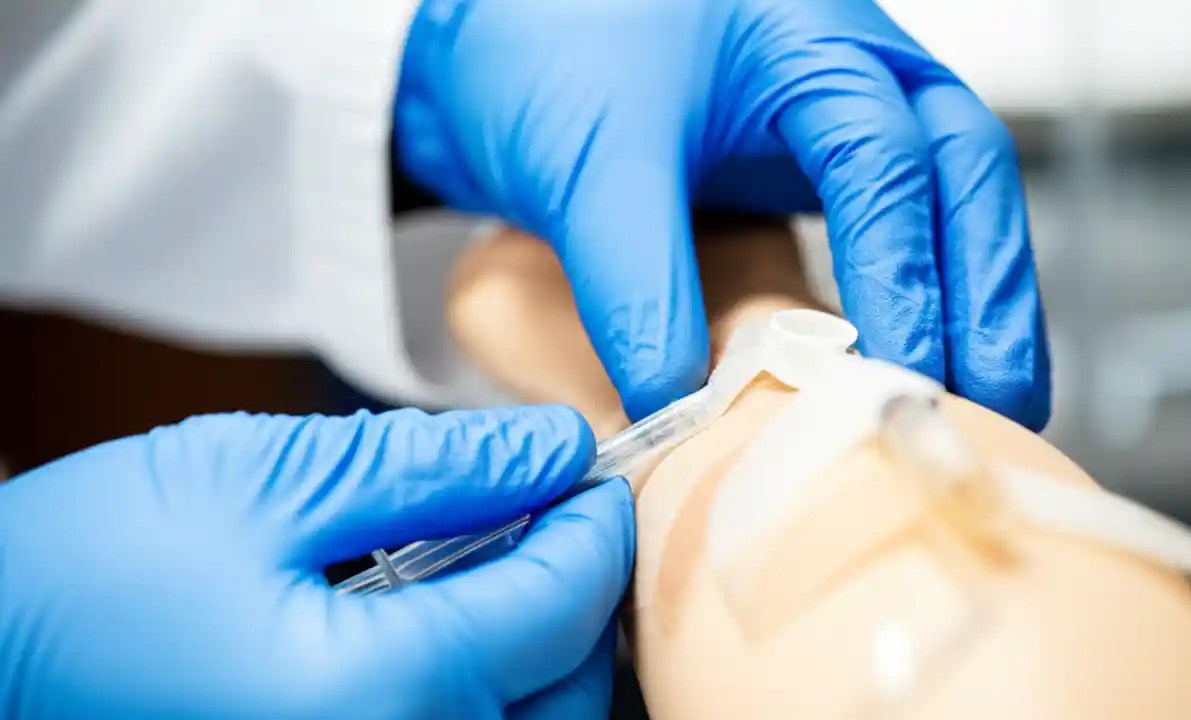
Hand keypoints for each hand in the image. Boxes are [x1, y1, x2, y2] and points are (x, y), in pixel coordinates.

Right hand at [0, 407, 632, 717]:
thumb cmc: (88, 575)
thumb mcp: (264, 482)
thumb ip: (433, 470)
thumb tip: (551, 450)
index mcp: (380, 698)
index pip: (562, 606)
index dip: (597, 527)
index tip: (592, 474)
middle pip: (569, 693)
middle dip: (581, 595)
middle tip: (552, 515)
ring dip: (541, 652)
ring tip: (499, 566)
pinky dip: (483, 693)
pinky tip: (447, 629)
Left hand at [396, 0, 1049, 428]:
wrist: (494, 40)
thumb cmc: (546, 48)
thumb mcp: (589, 163)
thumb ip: (635, 283)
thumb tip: (680, 409)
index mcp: (810, 45)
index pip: (885, 163)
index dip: (899, 276)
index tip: (888, 376)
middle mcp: (853, 73)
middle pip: (964, 179)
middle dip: (986, 297)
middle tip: (989, 411)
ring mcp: (843, 120)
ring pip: (951, 208)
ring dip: (970, 308)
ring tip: (979, 414)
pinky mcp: (816, 171)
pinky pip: (895, 235)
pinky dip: (915, 304)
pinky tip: (911, 370)